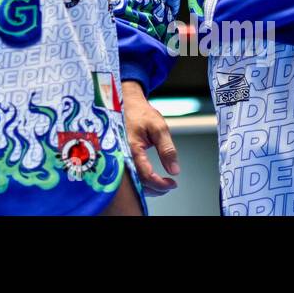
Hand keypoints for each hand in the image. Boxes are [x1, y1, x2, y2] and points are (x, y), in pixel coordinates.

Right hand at [122, 81, 179, 195]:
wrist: (126, 103)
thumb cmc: (140, 113)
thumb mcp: (159, 128)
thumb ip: (167, 149)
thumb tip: (174, 170)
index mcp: (132, 148)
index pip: (145, 175)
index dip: (160, 184)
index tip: (172, 183)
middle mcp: (122, 155)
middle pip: (137, 182)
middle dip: (155, 189)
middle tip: (169, 185)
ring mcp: (119, 157)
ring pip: (131, 182)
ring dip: (148, 187)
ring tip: (162, 184)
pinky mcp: (119, 158)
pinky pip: (128, 175)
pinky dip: (140, 181)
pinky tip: (151, 179)